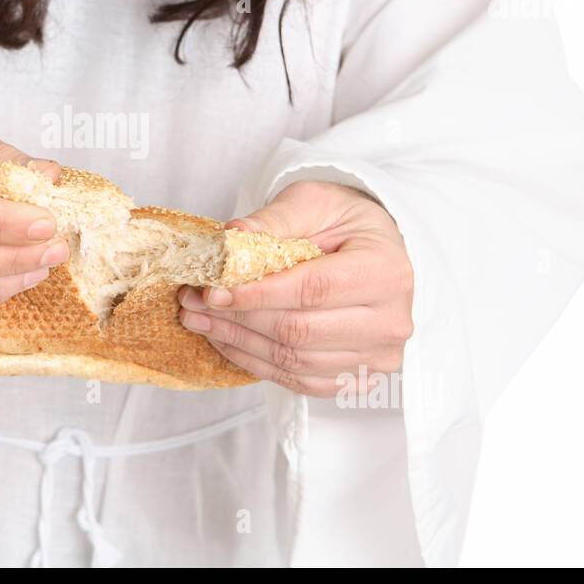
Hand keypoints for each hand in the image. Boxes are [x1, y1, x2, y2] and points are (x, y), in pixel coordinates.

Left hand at [178, 180, 413, 396]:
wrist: (375, 250)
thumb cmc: (346, 222)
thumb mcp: (314, 202)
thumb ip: (274, 220)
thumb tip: (230, 238)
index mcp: (387, 271)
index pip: (313, 290)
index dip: (258, 294)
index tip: (214, 291)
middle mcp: (391, 321)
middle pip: (300, 331)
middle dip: (238, 319)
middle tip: (193, 303)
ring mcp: (378, 356)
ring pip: (294, 361)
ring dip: (239, 343)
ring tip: (200, 320)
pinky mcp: (359, 378)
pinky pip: (299, 380)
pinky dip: (256, 363)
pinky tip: (228, 340)